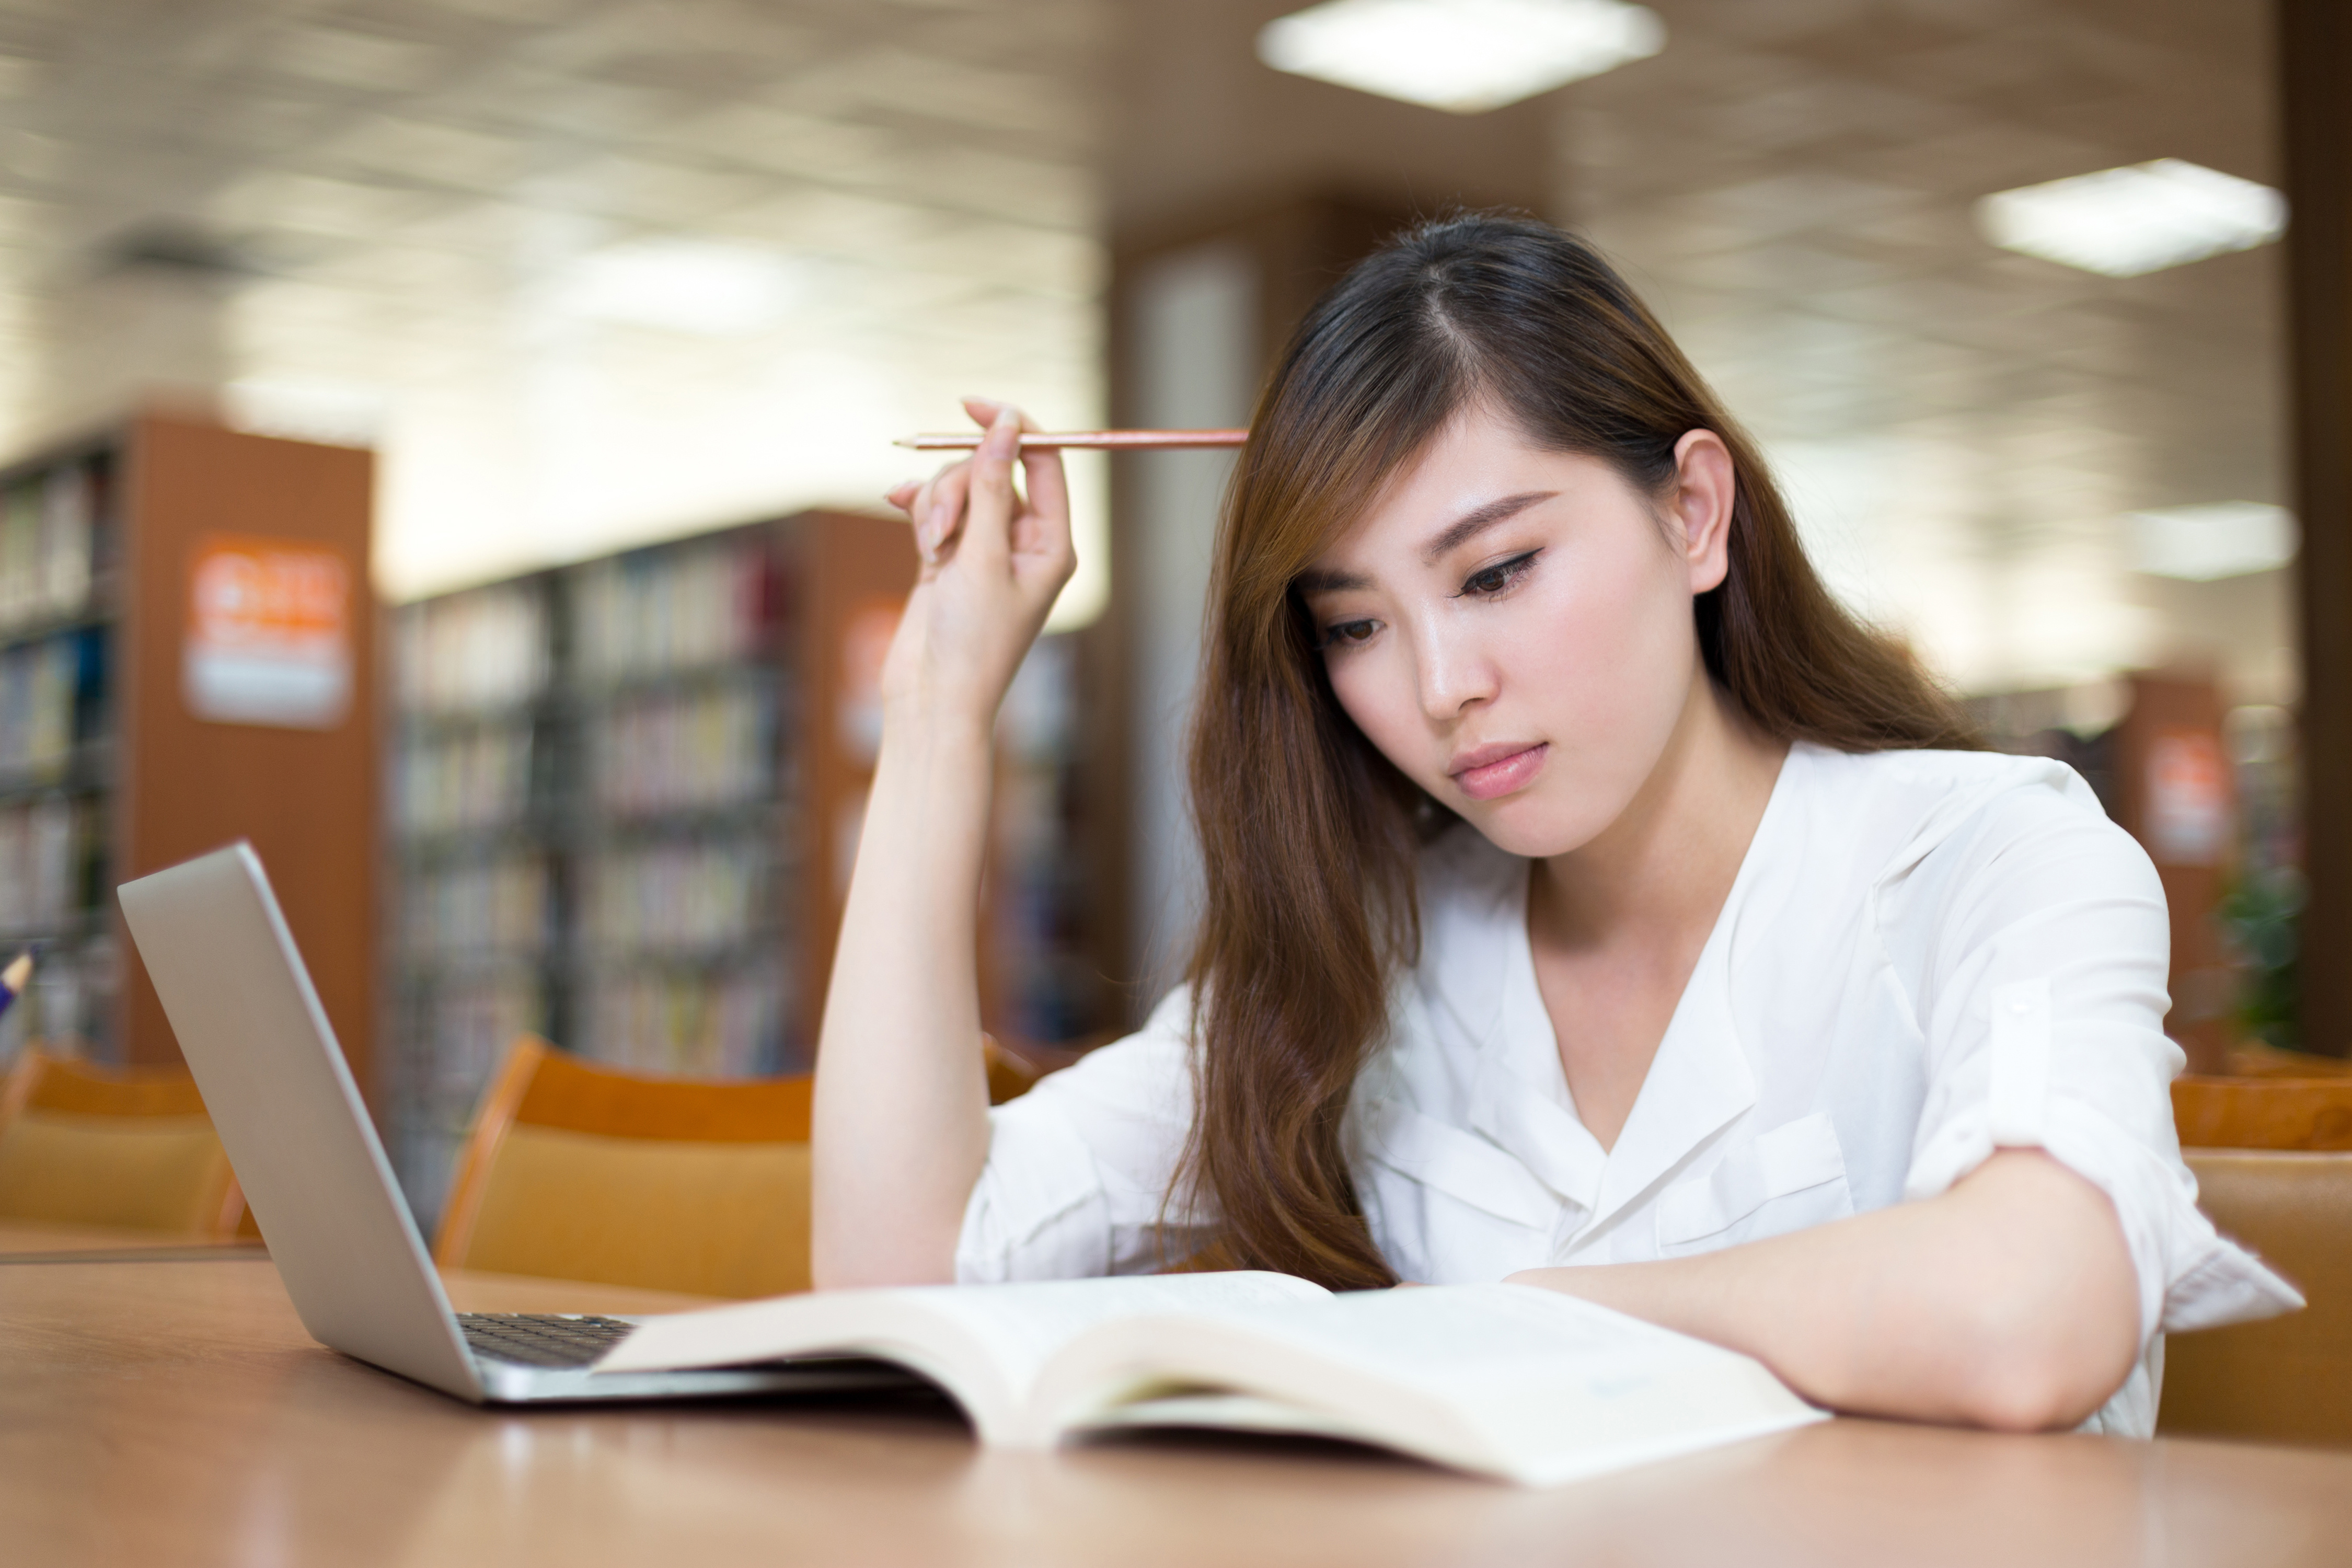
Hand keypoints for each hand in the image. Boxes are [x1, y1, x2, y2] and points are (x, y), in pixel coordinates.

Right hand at [879, 397, 1075, 733]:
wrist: (932, 698)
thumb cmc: (971, 641)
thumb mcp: (982, 557)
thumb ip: (992, 488)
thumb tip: (1006, 427)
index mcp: (1052, 544)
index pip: (1043, 461)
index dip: (1011, 427)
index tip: (971, 405)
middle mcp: (1023, 542)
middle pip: (992, 471)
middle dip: (959, 487)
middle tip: (943, 532)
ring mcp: (984, 548)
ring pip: (958, 488)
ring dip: (936, 506)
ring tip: (928, 550)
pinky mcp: (948, 557)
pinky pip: (935, 509)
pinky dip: (919, 508)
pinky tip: (897, 502)